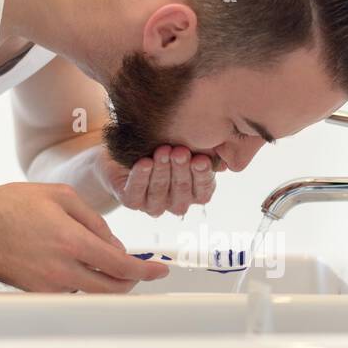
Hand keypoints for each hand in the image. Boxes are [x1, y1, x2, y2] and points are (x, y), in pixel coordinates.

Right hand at [0, 182, 168, 292]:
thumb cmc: (8, 206)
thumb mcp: (59, 195)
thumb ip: (94, 220)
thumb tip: (114, 245)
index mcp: (72, 242)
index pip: (122, 266)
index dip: (147, 271)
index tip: (160, 270)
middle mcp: (62, 270)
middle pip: (113, 289)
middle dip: (132, 281)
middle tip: (138, 269)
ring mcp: (48, 287)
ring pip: (93, 293)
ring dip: (106, 281)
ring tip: (100, 258)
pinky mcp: (36, 294)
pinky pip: (71, 292)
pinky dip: (82, 281)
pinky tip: (73, 263)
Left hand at [96, 144, 216, 216]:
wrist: (125, 146)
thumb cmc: (162, 142)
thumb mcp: (186, 144)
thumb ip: (205, 151)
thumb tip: (223, 159)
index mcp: (194, 193)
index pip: (204, 191)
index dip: (202, 176)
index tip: (200, 159)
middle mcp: (176, 203)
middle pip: (182, 192)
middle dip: (181, 170)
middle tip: (180, 151)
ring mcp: (153, 205)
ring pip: (159, 193)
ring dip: (162, 171)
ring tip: (162, 151)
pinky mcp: (131, 201)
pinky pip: (136, 194)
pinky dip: (140, 178)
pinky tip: (144, 162)